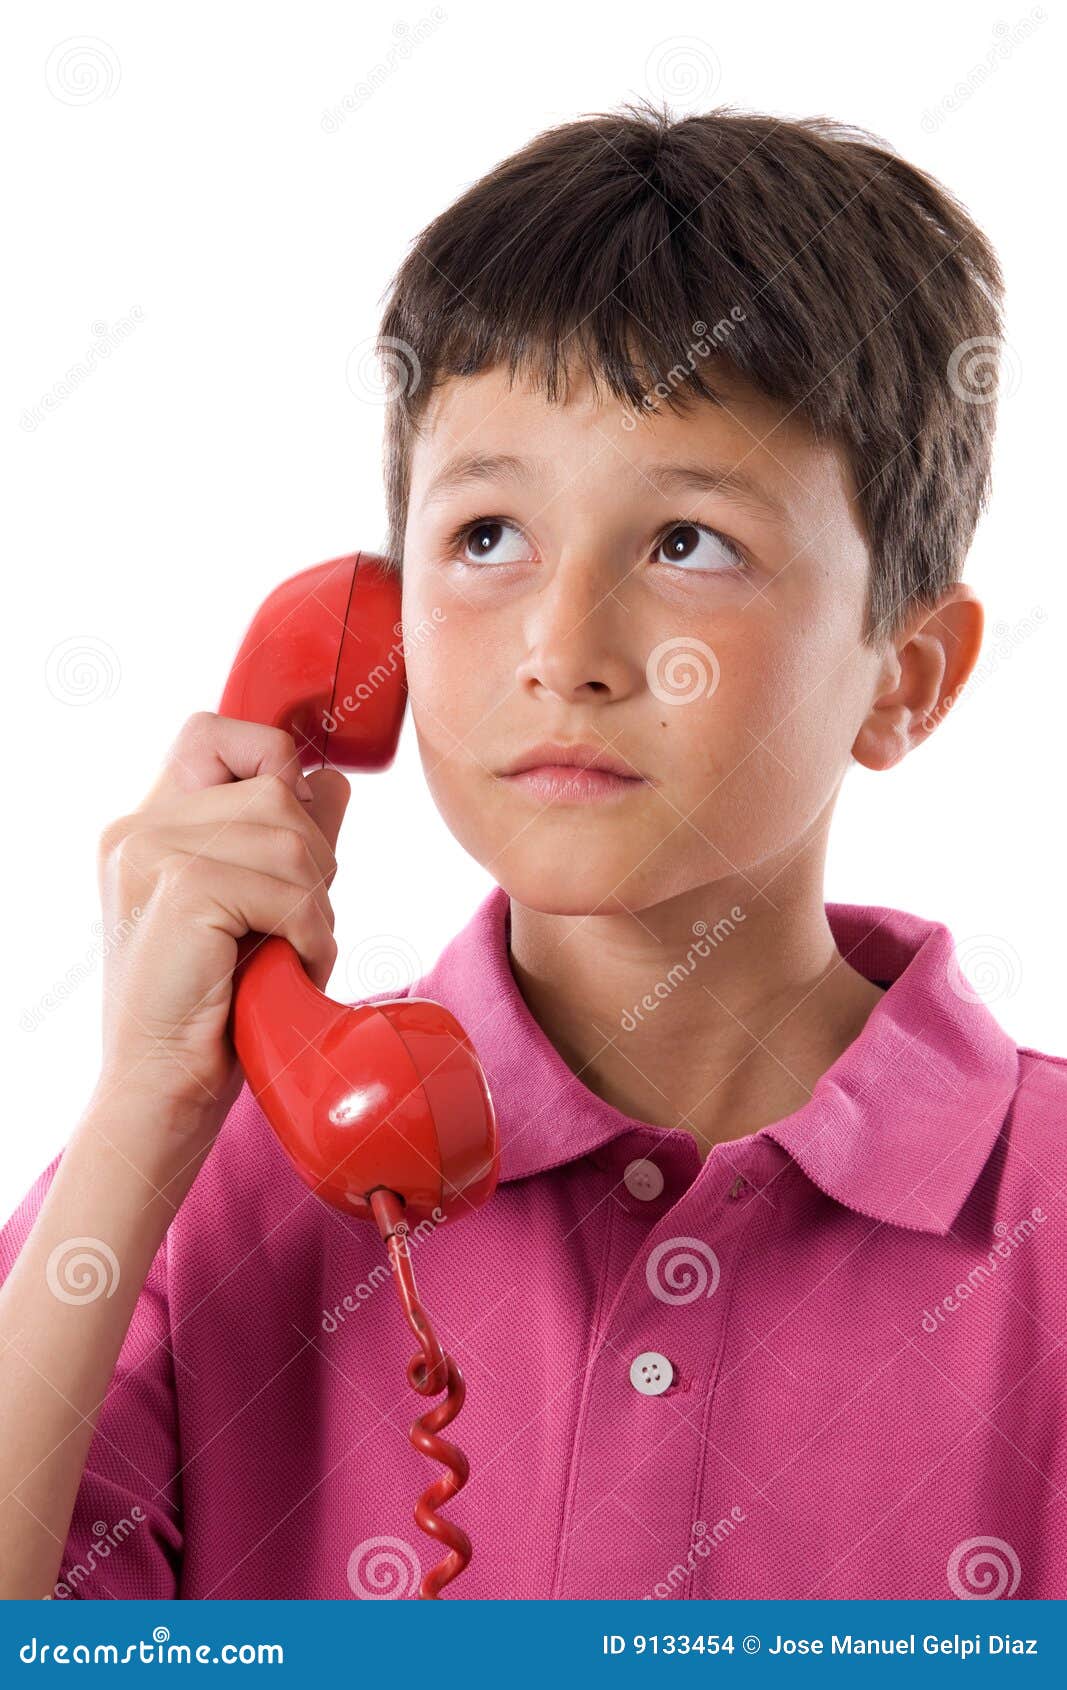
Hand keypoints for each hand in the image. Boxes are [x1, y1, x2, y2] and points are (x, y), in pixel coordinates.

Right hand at [94, 711, 350, 1143]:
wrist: (163, 1092)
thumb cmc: (215, 1008)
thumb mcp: (257, 908)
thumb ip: (286, 840)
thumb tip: (333, 780)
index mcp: (146, 824)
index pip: (214, 731)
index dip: (271, 763)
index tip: (293, 837)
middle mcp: (138, 827)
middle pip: (276, 786)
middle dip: (312, 858)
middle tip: (293, 925)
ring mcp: (149, 853)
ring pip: (290, 835)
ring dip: (314, 904)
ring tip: (288, 953)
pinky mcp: (177, 889)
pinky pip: (288, 886)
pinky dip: (309, 933)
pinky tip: (285, 970)